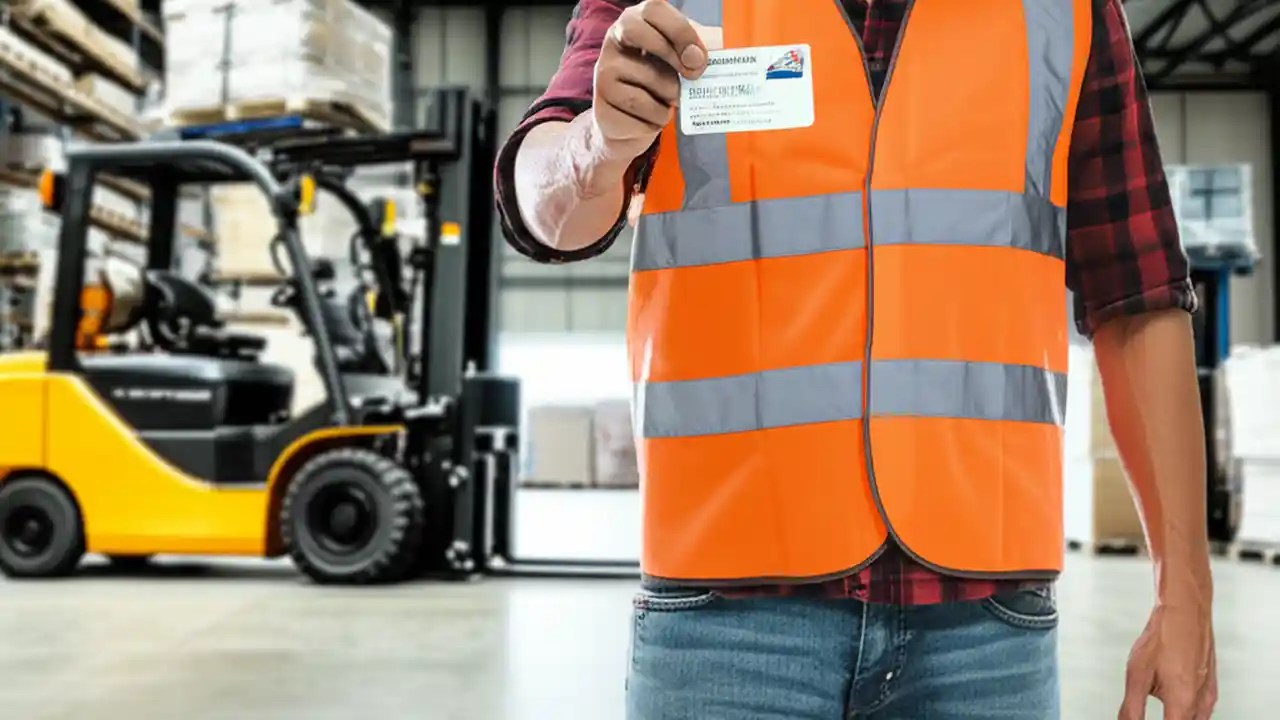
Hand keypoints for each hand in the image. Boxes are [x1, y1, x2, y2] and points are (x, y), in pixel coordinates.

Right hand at [592, 0, 706, 161]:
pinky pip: (643, 114)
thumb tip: (725, 47)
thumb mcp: (680, 57)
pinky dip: (658, 120)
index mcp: (635, 22)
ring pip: (651, 83)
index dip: (680, 30)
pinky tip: (652, 117)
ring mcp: (604, 73)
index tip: (699, 57)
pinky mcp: (602, 106)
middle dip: (674, 56)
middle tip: (694, 76)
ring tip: (668, 101)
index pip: (653, 10)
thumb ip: (701, 47)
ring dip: (671, 98)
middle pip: (642, 35)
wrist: (629, 123)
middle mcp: (614, 42)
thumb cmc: (659, 82)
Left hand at [1119, 603, 1216, 718]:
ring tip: (1160, 703)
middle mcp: (1201, 703)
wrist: (1184, 610)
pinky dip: (1185, 710)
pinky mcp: (1211, 685)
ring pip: (1195, 719)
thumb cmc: (1164, 637)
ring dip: (1176, 716)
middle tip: (1143, 713)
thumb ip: (1131, 708)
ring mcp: (1209, 694)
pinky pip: (1200, 709)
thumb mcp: (1137, 675)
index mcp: (1183, 704)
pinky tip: (1172, 699)